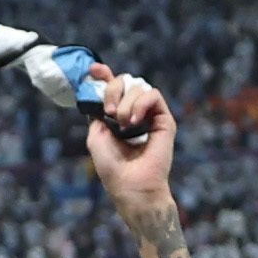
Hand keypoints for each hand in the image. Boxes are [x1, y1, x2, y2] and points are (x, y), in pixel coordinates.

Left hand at [85, 72, 174, 227]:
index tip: (94, 70)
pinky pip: (153, 95)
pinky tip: (134, 122)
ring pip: (138, 86)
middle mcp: (134, 113)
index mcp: (117, 116)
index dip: (103, 75)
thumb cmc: (113, 169)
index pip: (113, 88)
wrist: (131, 187)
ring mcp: (149, 115)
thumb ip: (97, 112)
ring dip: (126, 103)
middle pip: (124, 81)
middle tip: (109, 111)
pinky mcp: (163, 119)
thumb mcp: (96, 136)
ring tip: (123, 125)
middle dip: (113, 89)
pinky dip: (140, 104)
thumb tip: (101, 93)